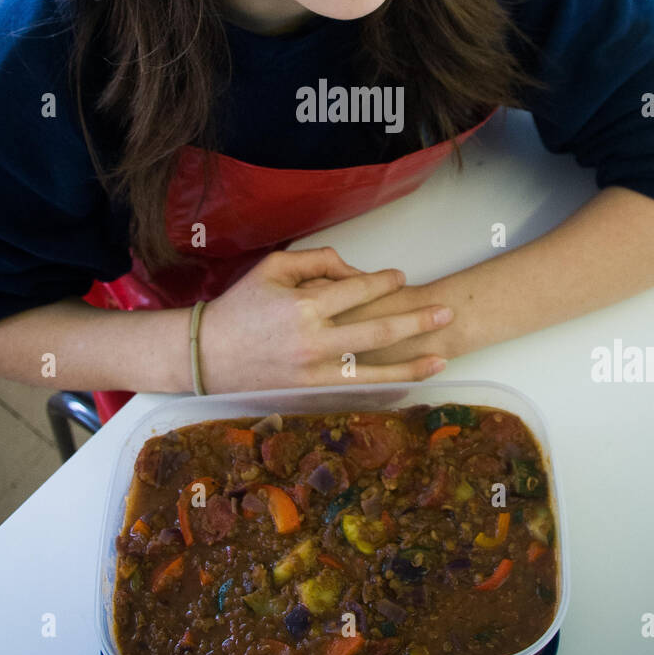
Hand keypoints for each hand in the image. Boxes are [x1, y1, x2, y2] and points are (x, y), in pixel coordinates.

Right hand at [195, 246, 452, 393]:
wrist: (208, 356)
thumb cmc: (241, 306)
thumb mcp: (273, 268)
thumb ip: (317, 262)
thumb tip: (355, 270)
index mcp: (304, 306)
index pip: (358, 290)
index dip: (383, 282)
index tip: (399, 277)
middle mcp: (314, 341)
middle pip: (378, 332)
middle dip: (416, 322)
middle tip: (446, 313)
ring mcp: (314, 372)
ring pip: (374, 370)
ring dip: (411, 365)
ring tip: (442, 358)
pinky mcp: (310, 392)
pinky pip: (355, 389)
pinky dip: (385, 386)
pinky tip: (409, 383)